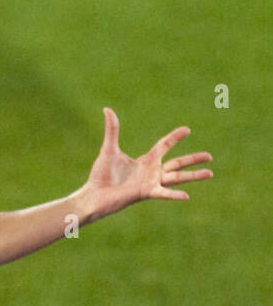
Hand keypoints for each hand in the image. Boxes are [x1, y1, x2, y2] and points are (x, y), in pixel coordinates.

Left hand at [81, 107, 212, 217]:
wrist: (94, 194)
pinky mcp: (146, 193)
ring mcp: (151, 183)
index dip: (175, 137)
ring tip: (211, 173)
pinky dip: (173, 195)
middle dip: (193, 159)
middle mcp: (152, 172)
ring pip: (177, 178)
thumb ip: (112, 130)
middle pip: (177, 163)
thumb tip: (107, 109)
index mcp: (145, 161)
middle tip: (210, 156)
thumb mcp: (108, 149)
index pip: (164, 146)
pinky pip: (163, 193)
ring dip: (193, 176)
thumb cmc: (101, 175)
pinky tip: (186, 196)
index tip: (187, 129)